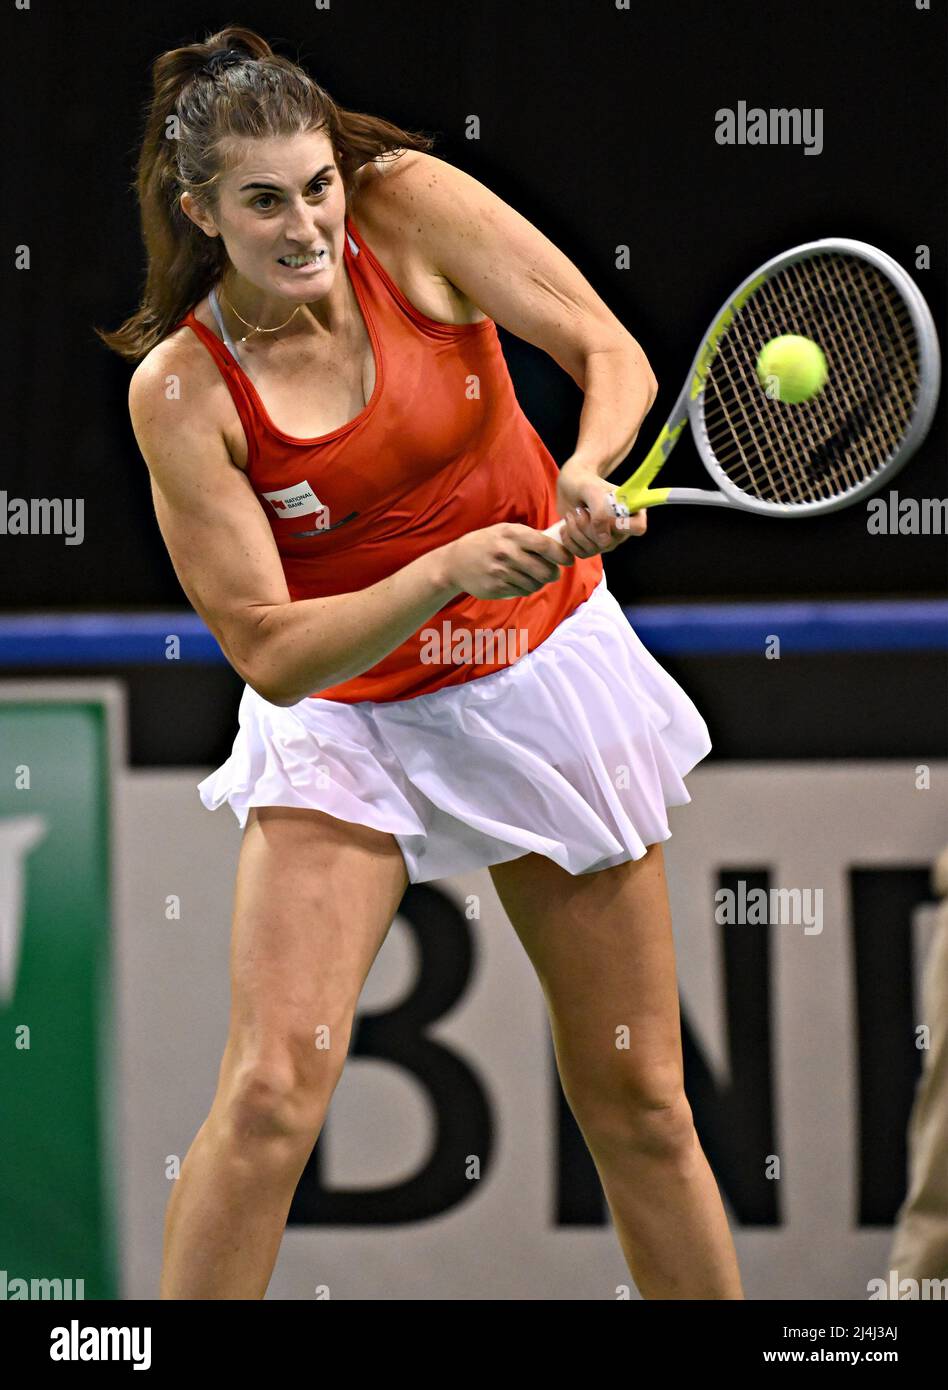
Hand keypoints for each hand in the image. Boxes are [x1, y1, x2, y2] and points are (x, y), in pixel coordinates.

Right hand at [443, 522, 574, 599]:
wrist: (455, 563)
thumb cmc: (485, 543)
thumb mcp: (504, 531)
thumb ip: (528, 536)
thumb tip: (557, 541)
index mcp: (511, 534)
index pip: (545, 545)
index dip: (561, 554)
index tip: (568, 559)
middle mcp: (507, 552)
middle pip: (544, 569)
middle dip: (553, 573)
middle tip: (553, 572)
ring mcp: (501, 572)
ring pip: (535, 583)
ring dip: (540, 582)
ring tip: (535, 577)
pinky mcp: (497, 587)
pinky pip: (523, 592)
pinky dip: (527, 589)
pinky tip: (522, 582)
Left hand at [556, 460, 646, 556]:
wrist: (569, 488)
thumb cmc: (584, 484)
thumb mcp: (591, 490)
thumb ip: (600, 510)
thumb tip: (604, 540)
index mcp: (631, 511)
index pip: (638, 527)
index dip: (620, 524)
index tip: (603, 513)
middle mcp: (622, 530)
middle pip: (609, 542)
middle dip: (588, 526)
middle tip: (580, 509)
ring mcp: (607, 541)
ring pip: (593, 549)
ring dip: (575, 531)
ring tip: (571, 514)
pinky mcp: (592, 548)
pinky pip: (581, 553)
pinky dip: (569, 540)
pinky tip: (566, 526)